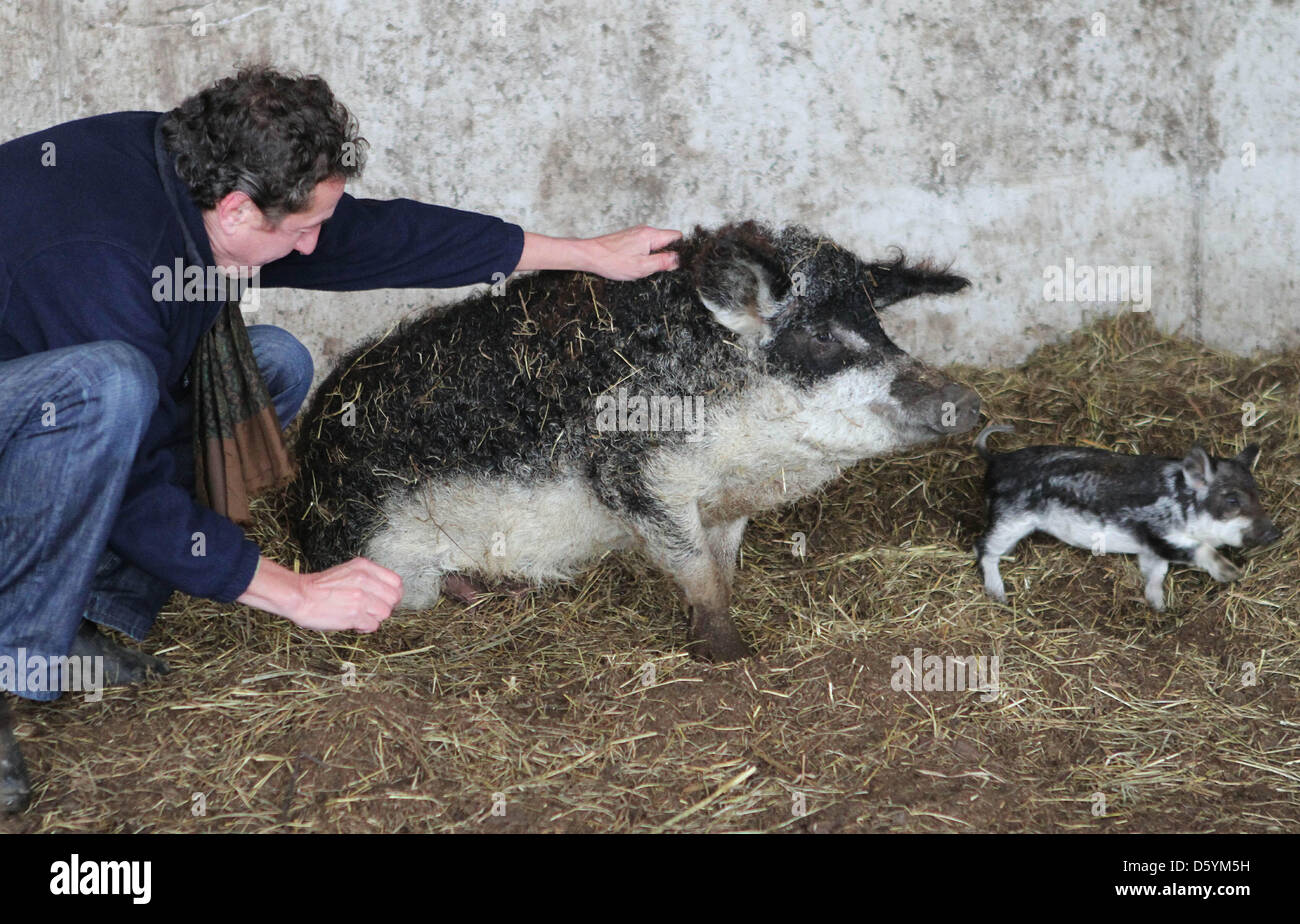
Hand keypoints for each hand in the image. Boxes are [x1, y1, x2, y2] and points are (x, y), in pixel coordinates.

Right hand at [238, 555, 401, 631]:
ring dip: (374, 618)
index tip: (385, 600)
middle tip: (372, 611)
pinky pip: (373, 625)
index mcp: (364, 567)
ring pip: (385, 613)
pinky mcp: (355, 614)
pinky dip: (365, 628)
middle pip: (394, 598)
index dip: (393, 594)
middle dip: (385, 607)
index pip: (396, 581)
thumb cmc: (320, 587)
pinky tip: (354, 624)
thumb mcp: (348, 571)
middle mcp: (365, 580)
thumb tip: (386, 592)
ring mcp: (361, 597)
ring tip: (360, 617)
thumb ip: (368, 578)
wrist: (299, 595)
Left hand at [517, 226, 682, 280]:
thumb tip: (679, 259)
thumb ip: (663, 262)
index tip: (680, 262)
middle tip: (663, 270)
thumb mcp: (642, 267)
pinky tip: (638, 265)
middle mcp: (645, 231)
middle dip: (668, 254)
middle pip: (667, 240)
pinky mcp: (629, 239)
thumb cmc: (613, 261)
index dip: (682, 249)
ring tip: (648, 268)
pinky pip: (645, 245)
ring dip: (656, 256)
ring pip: (655, 244)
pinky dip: (646, 255)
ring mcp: (636, 234)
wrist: (589, 255)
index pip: (677, 237)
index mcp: (651, 235)